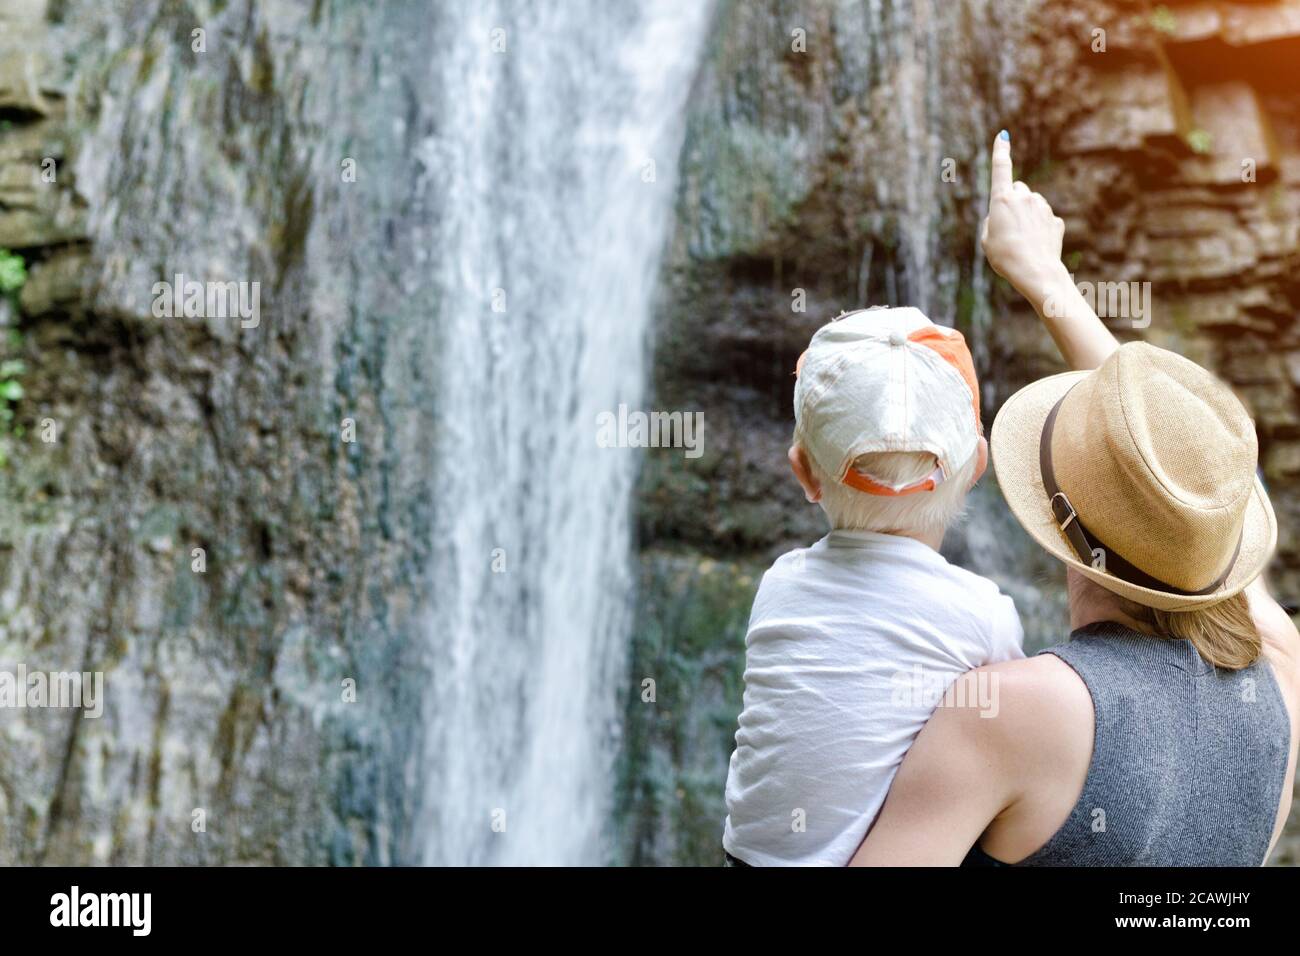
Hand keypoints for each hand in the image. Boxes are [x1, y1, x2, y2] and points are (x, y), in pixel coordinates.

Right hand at [979, 132, 1065, 296]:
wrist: (1036, 273)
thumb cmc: (1005, 257)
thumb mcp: (987, 240)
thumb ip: (994, 220)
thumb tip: (1004, 213)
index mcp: (1002, 200)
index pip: (1001, 168)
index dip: (1000, 151)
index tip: (1003, 136)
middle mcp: (1024, 197)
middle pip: (1017, 190)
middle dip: (1013, 201)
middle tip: (1008, 227)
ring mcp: (1042, 207)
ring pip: (1032, 205)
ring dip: (1026, 216)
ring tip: (1022, 241)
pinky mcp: (1055, 220)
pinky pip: (1044, 219)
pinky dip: (1039, 229)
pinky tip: (1036, 245)